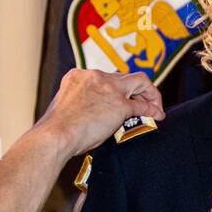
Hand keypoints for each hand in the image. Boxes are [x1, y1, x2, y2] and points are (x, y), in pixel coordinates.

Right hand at [38, 68, 165, 159]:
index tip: (121, 97)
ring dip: (150, 94)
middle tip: (143, 103)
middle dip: (136, 89)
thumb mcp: (67, 107)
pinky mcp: (120, 104)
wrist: (55, 136)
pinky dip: (152, 109)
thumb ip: (82, 103)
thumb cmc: (56, 131)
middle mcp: (95, 76)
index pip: (105, 77)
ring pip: (139, 81)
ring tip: (155, 107)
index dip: (117, 88)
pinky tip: (157, 116)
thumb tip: (93, 115)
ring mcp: (109, 88)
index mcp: (78, 75)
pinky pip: (142, 105)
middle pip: (124, 77)